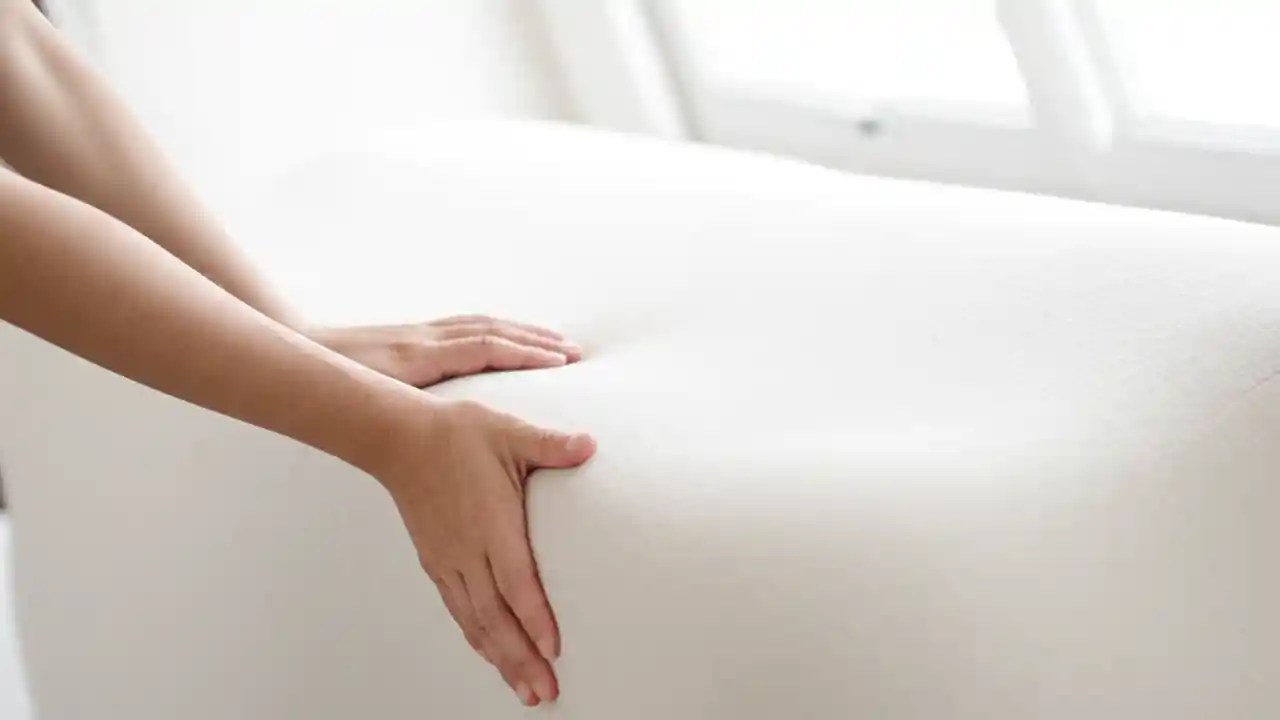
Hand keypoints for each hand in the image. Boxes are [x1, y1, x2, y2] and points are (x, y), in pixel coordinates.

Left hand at [309, 315, 582, 387]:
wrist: (296, 344)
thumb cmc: (332, 377)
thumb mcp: (372, 394)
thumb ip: (409, 406)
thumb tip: (450, 426)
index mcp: (423, 354)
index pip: (487, 346)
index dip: (527, 354)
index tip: (564, 362)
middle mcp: (428, 337)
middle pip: (494, 330)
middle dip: (537, 341)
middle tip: (576, 352)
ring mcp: (422, 333)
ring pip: (483, 324)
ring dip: (522, 333)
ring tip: (555, 343)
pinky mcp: (414, 336)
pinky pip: (465, 326)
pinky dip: (496, 330)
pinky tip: (507, 339)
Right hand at [376, 398, 596, 706]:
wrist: (400, 439)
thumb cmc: (455, 435)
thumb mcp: (509, 432)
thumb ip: (550, 445)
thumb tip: (588, 445)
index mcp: (490, 523)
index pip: (515, 580)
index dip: (533, 618)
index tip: (552, 649)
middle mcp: (466, 551)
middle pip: (495, 617)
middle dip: (521, 659)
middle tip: (546, 691)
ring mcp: (448, 561)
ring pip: (475, 622)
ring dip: (501, 659)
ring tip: (526, 689)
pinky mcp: (436, 563)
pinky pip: (459, 611)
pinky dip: (478, 639)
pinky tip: (492, 655)